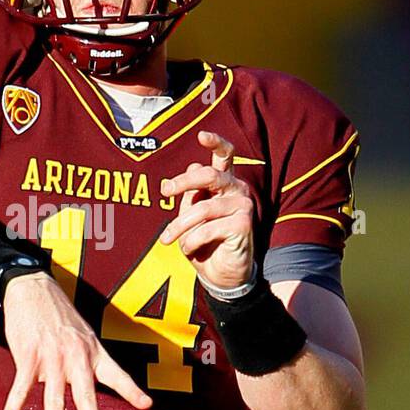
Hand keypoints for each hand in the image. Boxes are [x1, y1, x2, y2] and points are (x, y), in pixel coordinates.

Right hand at [0, 273, 152, 409]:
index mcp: (92, 351)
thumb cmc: (58, 315)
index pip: (117, 374)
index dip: (132, 391)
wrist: (32, 287)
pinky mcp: (28, 356)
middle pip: (85, 394)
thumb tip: (80, 393)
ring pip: (54, 399)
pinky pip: (21, 389)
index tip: (147, 405)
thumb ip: (86, 362)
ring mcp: (51, 357)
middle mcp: (75, 356)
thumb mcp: (82, 333)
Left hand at [158, 130, 254, 292]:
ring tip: (168, 239)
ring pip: (203, 207)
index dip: (215, 142)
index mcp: (224, 183)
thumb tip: (188, 169)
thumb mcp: (190, 216)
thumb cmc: (204, 242)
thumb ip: (190, 195)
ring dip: (179, 226)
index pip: (225, 155)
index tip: (201, 134)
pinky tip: (189, 249)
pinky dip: (192, 240)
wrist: (220, 274)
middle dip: (182, 183)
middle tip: (164, 191)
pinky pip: (208, 228)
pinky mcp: (244, 224)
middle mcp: (237, 189)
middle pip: (209, 175)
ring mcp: (243, 205)